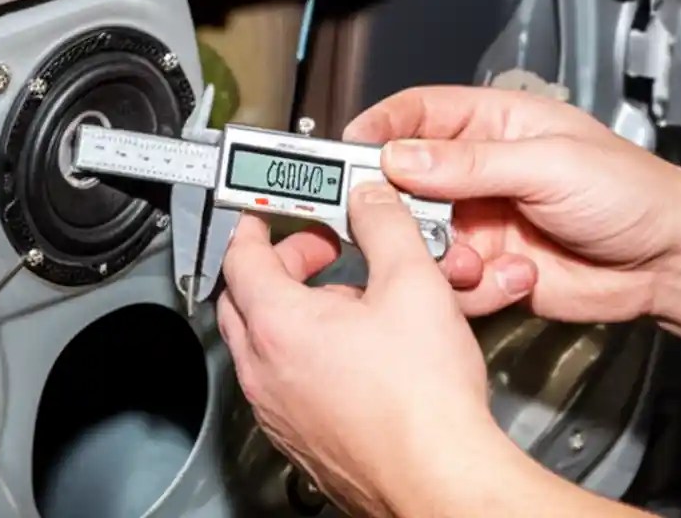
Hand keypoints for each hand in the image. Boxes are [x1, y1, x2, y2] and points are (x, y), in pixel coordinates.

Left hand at [217, 182, 503, 516]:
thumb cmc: (423, 402)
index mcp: (278, 325)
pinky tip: (355, 357)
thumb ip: (387, 226)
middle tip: (319, 253)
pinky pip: (283, 384)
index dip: (255, 223)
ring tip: (348, 305)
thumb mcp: (414, 282)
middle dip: (277, 266)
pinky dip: (303, 357)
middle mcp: (264, 371)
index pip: (240, 255)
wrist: (439, 479)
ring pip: (263, 345)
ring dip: (293, 313)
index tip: (269, 212)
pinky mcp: (298, 439)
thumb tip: (371, 201)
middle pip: (243, 299)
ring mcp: (277, 410)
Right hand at [344, 85, 680, 321]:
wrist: (670, 263)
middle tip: (384, 217)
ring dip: (433, 250)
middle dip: (393, 201)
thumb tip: (401, 157)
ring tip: (465, 257)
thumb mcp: (548, 164)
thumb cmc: (633, 194)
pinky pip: (447, 277)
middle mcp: (478, 171)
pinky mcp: (487, 265)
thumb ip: (469, 162)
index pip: (417, 114)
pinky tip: (501, 276)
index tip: (350, 150)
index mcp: (493, 125)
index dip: (380, 128)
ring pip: (419, 235)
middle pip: (405, 178)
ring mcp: (480, 220)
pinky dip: (463, 283)